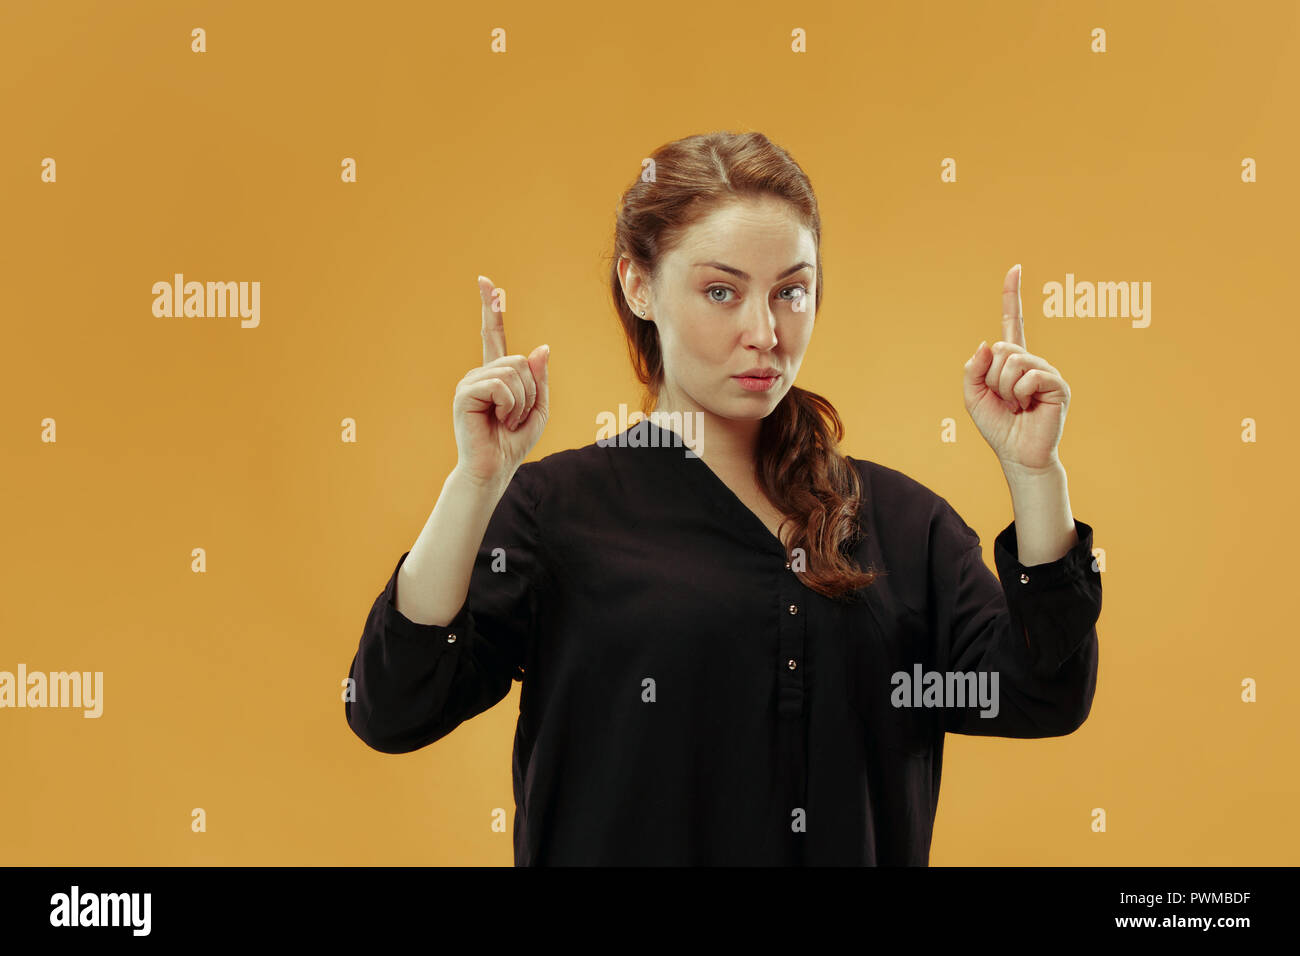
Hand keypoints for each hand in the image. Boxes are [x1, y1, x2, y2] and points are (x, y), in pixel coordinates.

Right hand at [451, 275, 550, 484]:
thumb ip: (539, 378)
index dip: (490, 308)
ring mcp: (470, 382)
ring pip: (512, 373)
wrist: (494, 469)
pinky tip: (498, 421)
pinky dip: (510, 406)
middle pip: (519, 362)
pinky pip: (500, 386)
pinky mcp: (464, 394)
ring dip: (520, 402)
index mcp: (496, 374)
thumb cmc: (513, 442)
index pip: (493, 335)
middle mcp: (480, 373)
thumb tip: (540, 349)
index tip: (486, 282)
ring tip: (507, 421)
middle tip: (515, 417)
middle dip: (529, 392)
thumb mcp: (538, 408)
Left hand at [962, 264, 1069, 473]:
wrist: (1017, 454)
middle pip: (1001, 348)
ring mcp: (1046, 371)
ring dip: (1004, 388)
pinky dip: (1019, 394)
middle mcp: (1031, 360)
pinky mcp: (1058, 385)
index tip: (1015, 268)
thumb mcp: (973, 396)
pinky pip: (1030, 377)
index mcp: (1012, 360)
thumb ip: (973, 368)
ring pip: (1013, 362)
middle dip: (992, 378)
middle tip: (1003, 400)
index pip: (1013, 321)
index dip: (1012, 295)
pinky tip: (1027, 407)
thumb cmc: (997, 426)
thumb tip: (987, 344)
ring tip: (1014, 405)